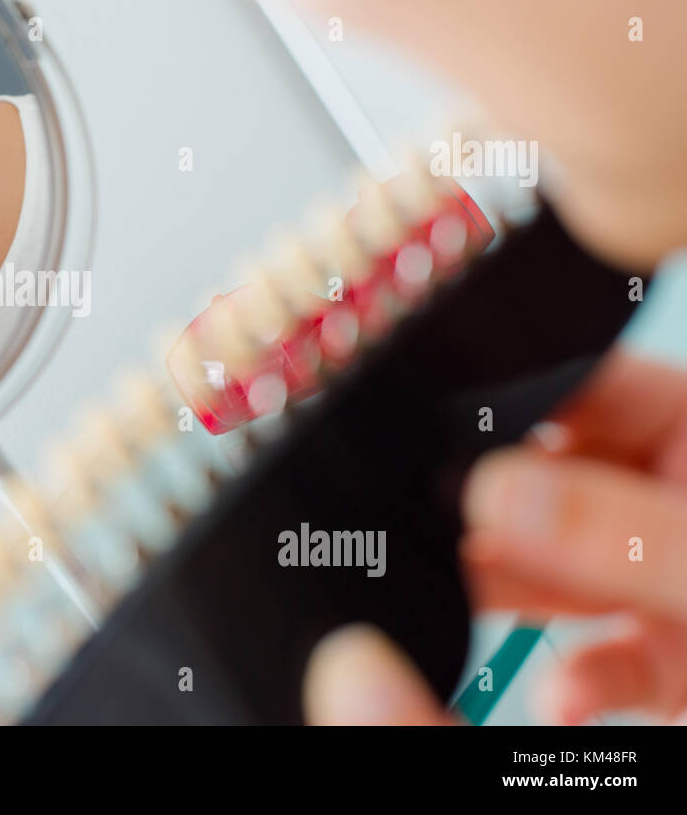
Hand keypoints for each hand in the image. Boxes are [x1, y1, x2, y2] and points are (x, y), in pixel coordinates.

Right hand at [303, 349, 686, 723]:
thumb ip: (620, 537)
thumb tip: (501, 494)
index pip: (591, 386)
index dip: (510, 389)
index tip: (424, 405)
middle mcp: (667, 509)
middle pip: (552, 481)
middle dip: (482, 503)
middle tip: (416, 510)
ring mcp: (660, 586)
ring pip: (557, 571)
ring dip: (506, 592)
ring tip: (451, 595)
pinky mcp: (665, 663)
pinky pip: (601, 660)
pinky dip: (572, 681)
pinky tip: (553, 693)